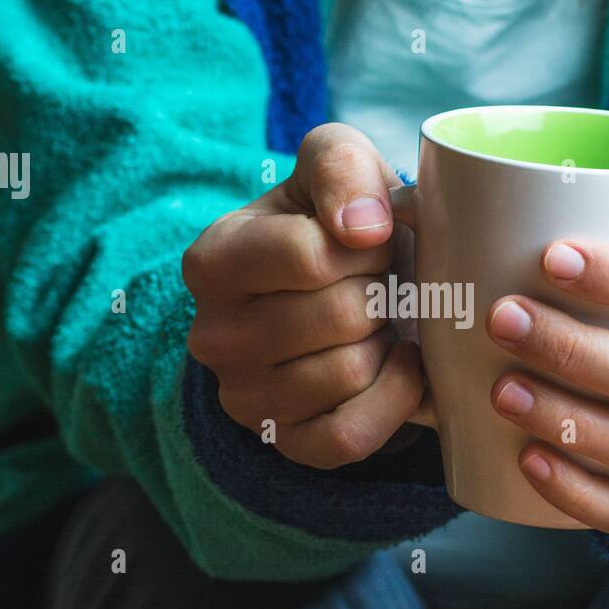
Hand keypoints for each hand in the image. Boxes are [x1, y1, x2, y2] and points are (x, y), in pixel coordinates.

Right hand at [182, 124, 423, 468]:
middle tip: (378, 285)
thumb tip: (363, 228)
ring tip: (378, 322)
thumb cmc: (337, 225)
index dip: (365, 247)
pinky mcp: (286, 443)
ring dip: (386, 343)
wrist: (340, 292)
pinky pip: (352, 435)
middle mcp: (213, 336)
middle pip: (339, 316)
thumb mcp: (335, 165)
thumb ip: (340, 166)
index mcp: (212, 261)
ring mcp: (244, 398)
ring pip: (349, 374)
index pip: (309, 255)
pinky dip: (395, 400)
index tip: (370, 243)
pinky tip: (396, 365)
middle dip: (381, 293)